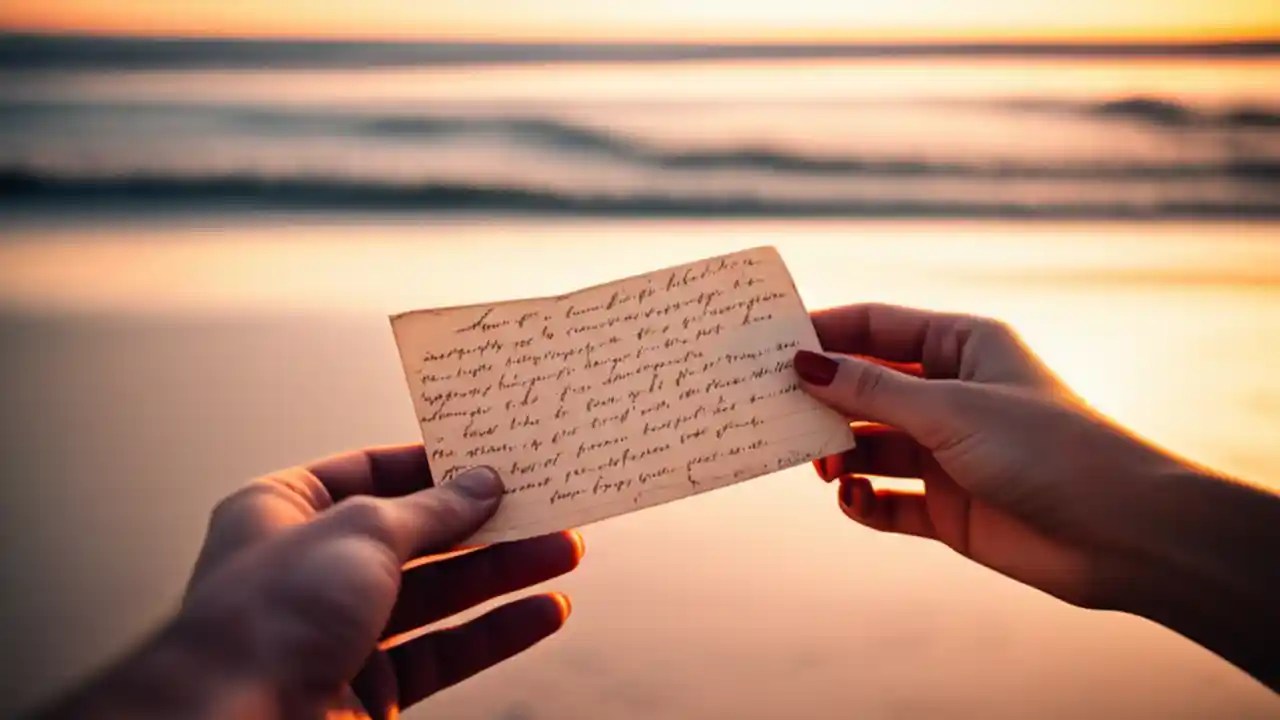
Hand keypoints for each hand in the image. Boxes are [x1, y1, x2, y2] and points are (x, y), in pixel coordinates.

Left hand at [43, 446, 581, 718]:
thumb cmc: (270, 617)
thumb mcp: (361, 532)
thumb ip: (431, 509)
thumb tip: (480, 483)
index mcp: (283, 514)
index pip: (368, 474)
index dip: (431, 464)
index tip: (489, 456)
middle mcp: (310, 570)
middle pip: (415, 536)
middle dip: (483, 522)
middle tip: (543, 504)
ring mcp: (340, 632)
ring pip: (438, 595)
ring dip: (503, 573)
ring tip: (563, 550)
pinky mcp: (369, 687)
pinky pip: (444, 652)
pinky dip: (495, 632)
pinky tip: (543, 611)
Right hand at [794, 304, 1279, 687]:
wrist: (1122, 536)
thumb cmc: (1046, 449)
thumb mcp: (948, 409)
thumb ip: (869, 390)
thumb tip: (801, 363)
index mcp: (961, 347)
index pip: (875, 327)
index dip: (823, 333)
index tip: (768, 347)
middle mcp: (951, 395)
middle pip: (864, 387)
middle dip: (822, 401)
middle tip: (774, 416)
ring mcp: (947, 453)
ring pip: (869, 445)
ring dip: (838, 454)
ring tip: (822, 468)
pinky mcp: (947, 507)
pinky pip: (886, 499)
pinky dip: (863, 501)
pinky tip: (854, 500)